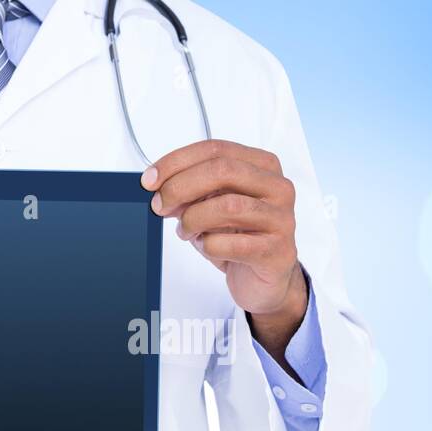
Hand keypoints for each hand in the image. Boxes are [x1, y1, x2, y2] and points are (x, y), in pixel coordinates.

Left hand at [141, 139, 307, 359]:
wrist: (264, 280)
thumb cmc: (239, 237)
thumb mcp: (211, 206)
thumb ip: (190, 191)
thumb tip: (158, 186)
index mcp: (262, 166)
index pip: (216, 149)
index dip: (177, 162)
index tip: (150, 180)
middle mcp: (278, 187)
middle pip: (222, 170)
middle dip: (181, 186)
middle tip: (160, 205)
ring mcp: (282, 219)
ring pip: (228, 206)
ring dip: (194, 219)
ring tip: (184, 231)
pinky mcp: (278, 251)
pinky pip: (233, 244)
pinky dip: (209, 245)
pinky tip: (207, 247)